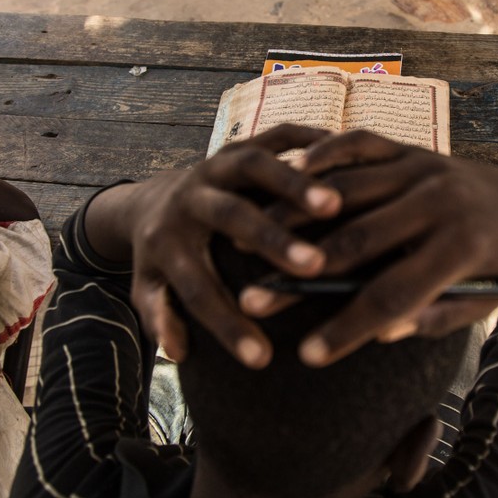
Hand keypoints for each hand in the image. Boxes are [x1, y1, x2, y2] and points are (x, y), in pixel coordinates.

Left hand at [85, 124, 343, 367]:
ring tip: (336, 206)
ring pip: (252, 166)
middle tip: (314, 266)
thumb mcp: (149, 291)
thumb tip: (177, 350)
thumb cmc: (164, 260)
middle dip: (270, 239)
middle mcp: (189, 198)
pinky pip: (275, 137)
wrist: (155, 204)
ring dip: (294, 183)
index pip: (196, 288)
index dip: (227, 324)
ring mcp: (214, 165)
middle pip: (228, 214)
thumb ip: (160, 318)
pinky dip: (308, 144)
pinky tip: (348, 159)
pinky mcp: (239, 145)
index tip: (262, 360)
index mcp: (167, 242)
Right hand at [241, 130, 497, 366]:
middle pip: (357, 241)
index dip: (348, 329)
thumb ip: (433, 316)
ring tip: (246, 242)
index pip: (394, 296)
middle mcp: (442, 201)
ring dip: (293, 217)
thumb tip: (382, 332)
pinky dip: (322, 154)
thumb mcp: (484, 302)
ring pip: (347, 190)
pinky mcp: (412, 147)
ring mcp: (425, 167)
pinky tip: (288, 170)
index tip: (308, 356)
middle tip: (254, 302)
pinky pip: (360, 145)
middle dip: (299, 275)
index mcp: (465, 248)